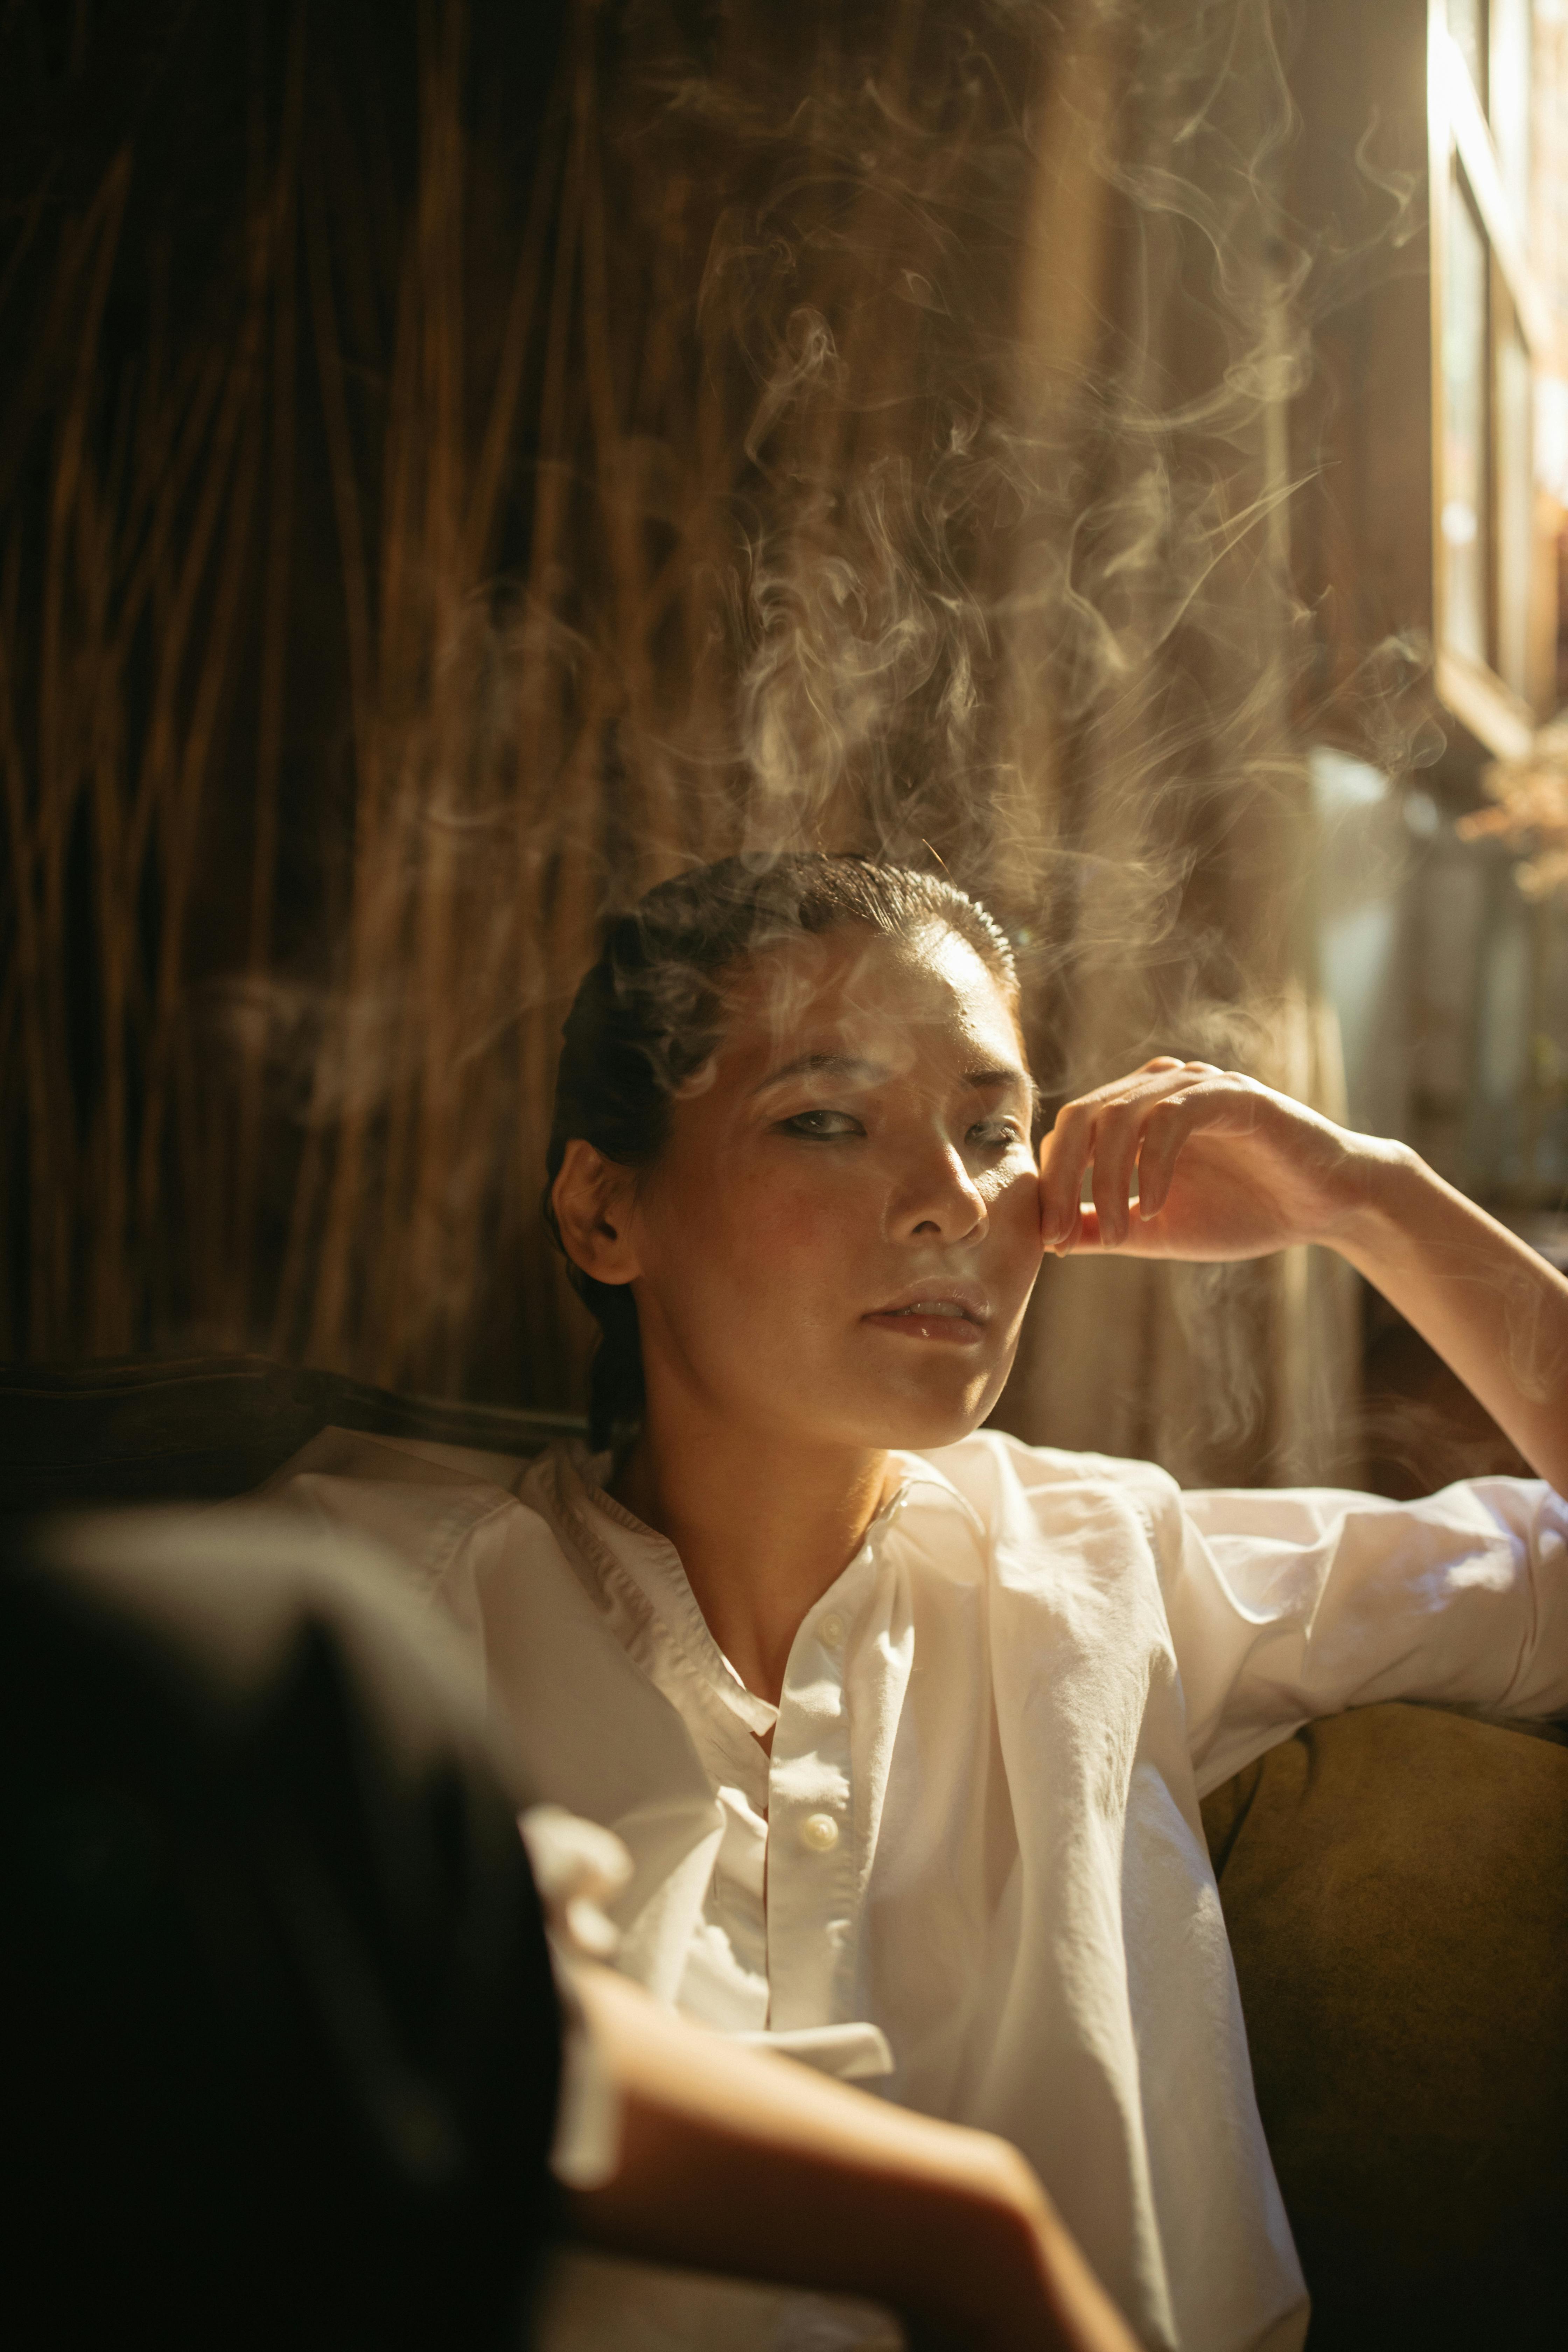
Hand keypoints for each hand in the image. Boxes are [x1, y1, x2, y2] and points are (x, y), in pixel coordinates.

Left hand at [1038, 1057, 1377, 1261]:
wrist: (1324, 1207)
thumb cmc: (1244, 1212)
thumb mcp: (1159, 1230)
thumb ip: (1104, 1228)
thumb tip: (1047, 1241)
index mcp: (1135, 1112)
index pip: (1069, 1134)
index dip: (1051, 1186)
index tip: (1051, 1242)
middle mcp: (1158, 1088)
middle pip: (1081, 1117)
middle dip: (1063, 1181)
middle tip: (1060, 1237)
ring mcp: (1195, 1085)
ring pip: (1119, 1115)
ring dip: (1106, 1181)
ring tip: (1119, 1235)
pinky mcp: (1232, 1094)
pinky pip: (1172, 1117)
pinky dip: (1153, 1166)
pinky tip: (1153, 1209)